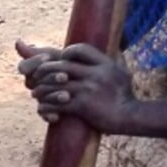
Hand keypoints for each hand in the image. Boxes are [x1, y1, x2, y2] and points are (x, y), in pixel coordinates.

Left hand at [17, 40, 134, 132]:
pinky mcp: (83, 106)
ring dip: (42, 90)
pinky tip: (44, 108)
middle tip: (36, 77)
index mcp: (104, 63)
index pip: (79, 49)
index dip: (64, 53)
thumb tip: (96, 51)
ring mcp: (89, 89)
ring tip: (35, 93)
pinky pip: (57, 103)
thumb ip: (107, 61)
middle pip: (61, 66)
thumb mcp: (119, 72)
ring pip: (56, 85)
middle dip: (44, 71)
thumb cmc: (123, 95)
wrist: (131, 117)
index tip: (58, 60)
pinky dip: (47, 106)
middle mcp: (96, 73)